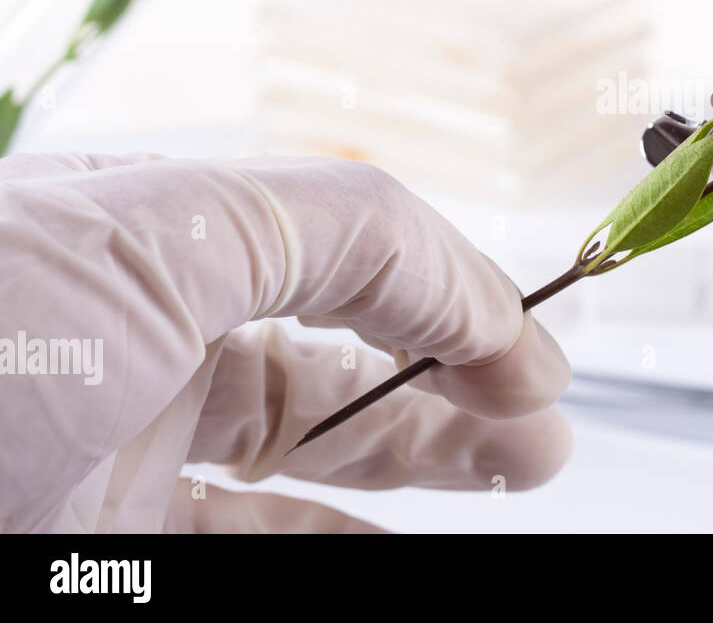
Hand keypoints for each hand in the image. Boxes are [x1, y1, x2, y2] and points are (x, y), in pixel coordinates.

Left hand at [0, 153, 571, 531]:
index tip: (534, 356)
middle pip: (340, 350)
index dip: (452, 290)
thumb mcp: (168, 229)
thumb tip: (493, 306)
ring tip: (519, 470)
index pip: (342, 244)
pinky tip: (397, 537)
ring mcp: (124, 451)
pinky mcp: (108, 545)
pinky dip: (335, 536)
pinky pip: (253, 536)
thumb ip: (356, 233)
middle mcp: (143, 334)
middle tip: (542, 427)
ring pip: (306, 455)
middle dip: (457, 380)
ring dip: (422, 462)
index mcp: (155, 230)